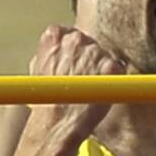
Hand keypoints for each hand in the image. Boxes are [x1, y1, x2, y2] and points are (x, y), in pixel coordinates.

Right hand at [26, 25, 125, 142]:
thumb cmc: (46, 100)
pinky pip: (118, 68)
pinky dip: (114, 80)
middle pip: (91, 43)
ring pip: (105, 55)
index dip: (75, 51)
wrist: (57, 121)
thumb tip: (59, 52)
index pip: (72, 33)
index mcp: (55, 35)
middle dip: (90, 59)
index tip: (74, 62)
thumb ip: (50, 54)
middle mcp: (75, 39)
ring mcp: (94, 51)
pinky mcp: (111, 66)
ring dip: (102, 70)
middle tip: (84, 79)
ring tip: (90, 89)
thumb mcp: (37, 69)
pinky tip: (101, 91)